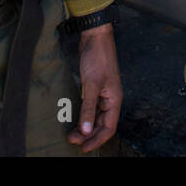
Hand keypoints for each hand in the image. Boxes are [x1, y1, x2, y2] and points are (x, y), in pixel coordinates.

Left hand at [67, 23, 120, 152]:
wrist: (94, 37)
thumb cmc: (97, 58)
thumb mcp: (92, 85)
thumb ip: (88, 109)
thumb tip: (86, 131)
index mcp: (114, 100)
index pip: (108, 128)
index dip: (97, 140)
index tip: (83, 147)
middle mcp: (110, 100)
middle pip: (101, 125)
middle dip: (88, 135)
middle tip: (72, 140)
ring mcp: (102, 94)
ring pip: (95, 118)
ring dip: (85, 127)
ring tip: (71, 134)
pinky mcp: (93, 88)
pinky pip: (90, 108)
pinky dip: (83, 116)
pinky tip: (74, 121)